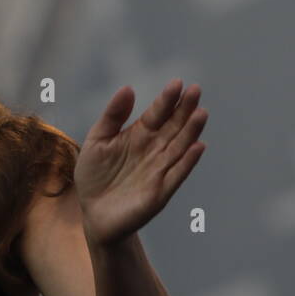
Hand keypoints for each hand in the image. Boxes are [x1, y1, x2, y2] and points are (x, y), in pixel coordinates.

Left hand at [74, 79, 207, 246]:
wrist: (93, 213)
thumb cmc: (95, 176)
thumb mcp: (97, 141)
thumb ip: (113, 116)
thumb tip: (129, 88)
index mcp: (139, 135)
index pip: (157, 113)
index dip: (167, 99)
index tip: (178, 83)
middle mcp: (154, 149)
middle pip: (174, 126)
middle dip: (185, 109)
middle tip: (195, 90)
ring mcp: (160, 169)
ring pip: (180, 146)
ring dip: (191, 131)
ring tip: (201, 113)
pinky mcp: (161, 191)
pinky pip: (177, 174)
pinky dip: (188, 161)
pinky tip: (198, 147)